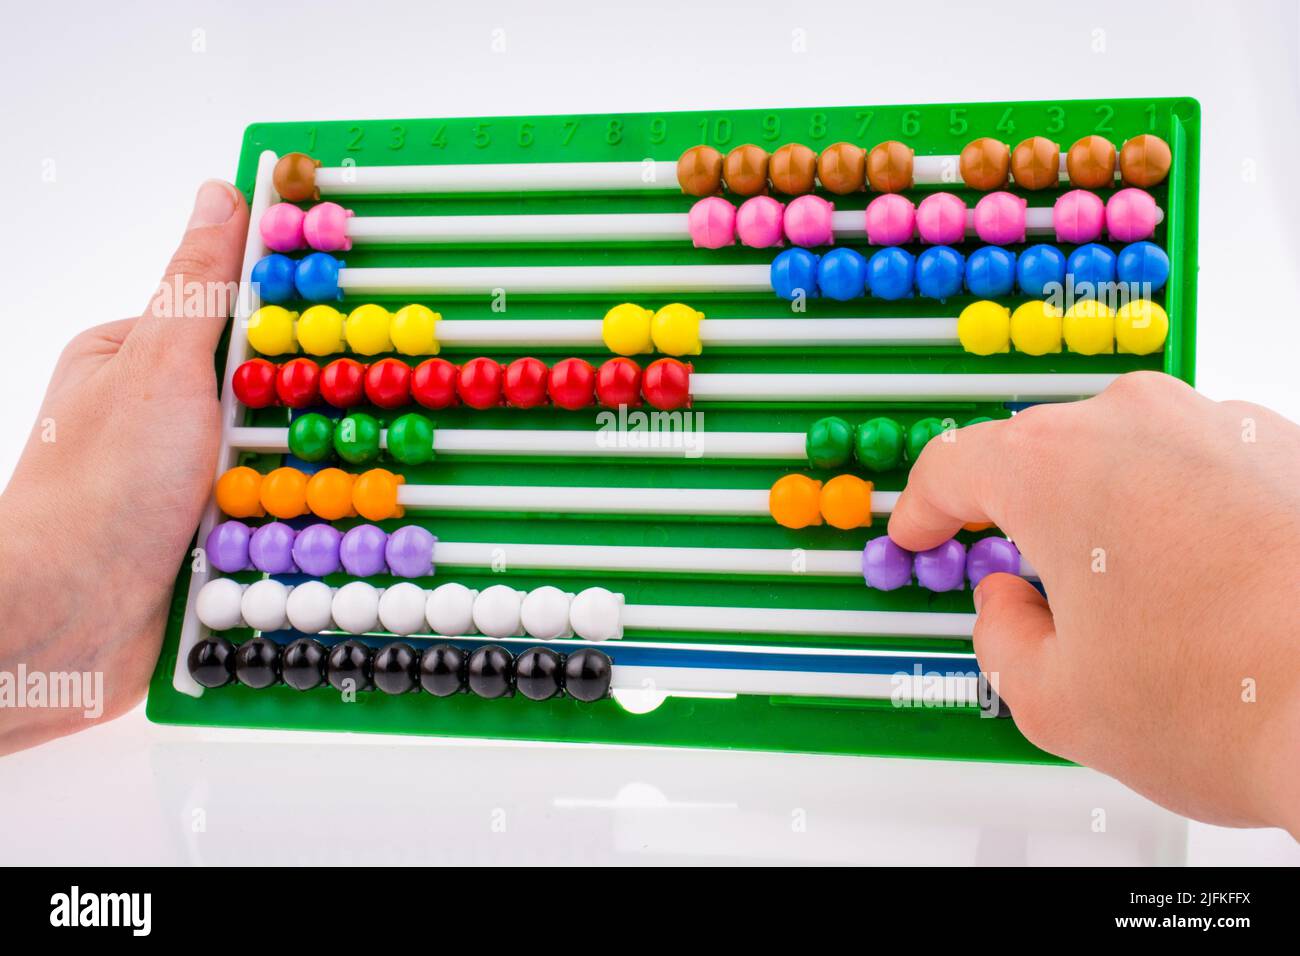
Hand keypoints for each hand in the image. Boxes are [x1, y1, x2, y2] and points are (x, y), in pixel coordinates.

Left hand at [0, 181, 247, 753]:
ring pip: (277, 462)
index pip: (235, 315)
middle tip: (291, 437)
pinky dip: (287, 530)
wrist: (64, 626)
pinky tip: (290, 540)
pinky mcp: (202, 540)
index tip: (348, 328)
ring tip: (280, 502)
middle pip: (265, 392)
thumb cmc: (97, 491)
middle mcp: (156, 415)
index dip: (293, 320)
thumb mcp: (159, 367)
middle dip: (293, 420)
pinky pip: (270, 520)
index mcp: (133, 357)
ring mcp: (178, 480)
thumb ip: (199, 285)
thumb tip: (222, 194)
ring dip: (293, 486)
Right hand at [889, 371, 1299, 834]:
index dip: (924, 508)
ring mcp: (1217, 425)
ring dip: (1107, 509)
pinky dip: (1181, 509)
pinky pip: (1198, 462)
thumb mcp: (1055, 700)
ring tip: (1133, 599)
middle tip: (1028, 581)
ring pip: (1124, 452)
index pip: (952, 466)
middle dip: (1022, 512)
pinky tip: (1200, 583)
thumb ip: (998, 636)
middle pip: (1039, 450)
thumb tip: (1008, 607)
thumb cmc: (1233, 699)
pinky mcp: (1284, 447)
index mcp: (1053, 469)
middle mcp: (1134, 424)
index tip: (922, 529)